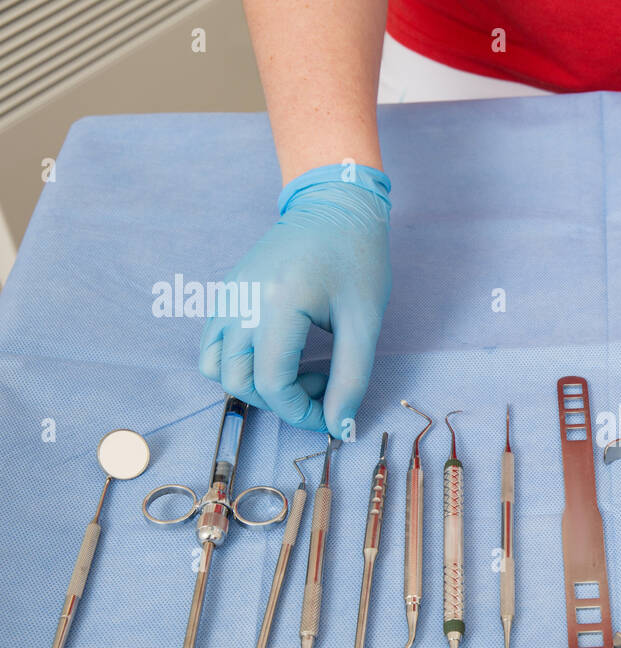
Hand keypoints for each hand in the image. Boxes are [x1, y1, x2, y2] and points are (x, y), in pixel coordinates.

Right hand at [199, 164, 391, 436]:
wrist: (334, 207)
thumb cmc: (356, 259)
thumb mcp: (365, 323)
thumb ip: (351, 379)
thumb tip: (340, 427)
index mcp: (276, 305)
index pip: (272, 384)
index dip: (302, 413)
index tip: (332, 414)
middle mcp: (240, 302)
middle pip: (238, 382)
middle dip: (281, 401)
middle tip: (323, 385)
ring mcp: (226, 297)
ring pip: (217, 368)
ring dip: (256, 386)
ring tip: (300, 371)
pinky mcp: (225, 294)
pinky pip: (215, 345)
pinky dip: (241, 364)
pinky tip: (283, 354)